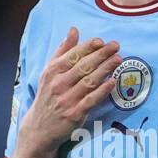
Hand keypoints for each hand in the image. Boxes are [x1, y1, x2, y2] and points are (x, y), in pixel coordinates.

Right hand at [19, 27, 121, 154]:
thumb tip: (73, 30)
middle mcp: (58, 84)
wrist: (40, 128)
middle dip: (101, 54)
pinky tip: (112, 82)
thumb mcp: (49, 72)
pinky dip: (102, 90)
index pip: (72, 55)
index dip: (88, 47)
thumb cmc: (48, 96)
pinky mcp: (75, 114)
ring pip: (89, 81)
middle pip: (83, 66)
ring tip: (118, 59)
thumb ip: (62, 51)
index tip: (101, 41)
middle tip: (115, 46)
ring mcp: (67, 100)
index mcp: (52, 72)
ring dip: (105, 69)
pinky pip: (91, 100)